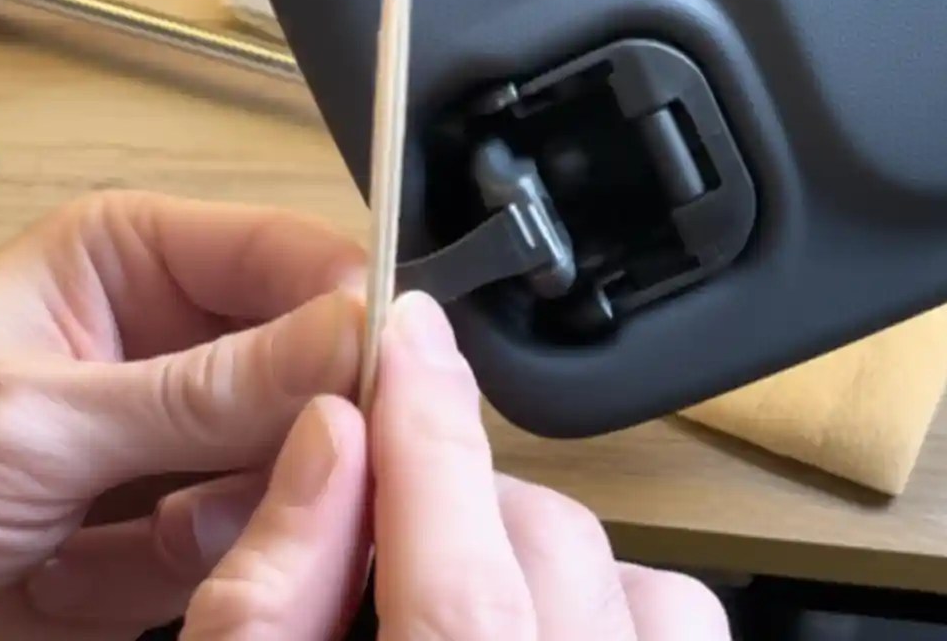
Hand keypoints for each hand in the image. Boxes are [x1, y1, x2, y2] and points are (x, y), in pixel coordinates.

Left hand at [0, 191, 366, 639]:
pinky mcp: (183, 527)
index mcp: (130, 261)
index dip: (344, 307)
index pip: (284, 257)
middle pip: (308, 361)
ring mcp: (182, 441)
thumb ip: (201, 390)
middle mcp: (172, 342)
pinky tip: (109, 573)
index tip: (381, 372)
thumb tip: (347, 337)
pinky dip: (210, 565)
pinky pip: (258, 534)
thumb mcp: (33, 421)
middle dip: (302, 426)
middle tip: (276, 475)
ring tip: (152, 537)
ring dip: (245, 507)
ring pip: (296, 456)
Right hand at [178, 292, 731, 639]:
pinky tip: (546, 622)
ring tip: (463, 589)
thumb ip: (266, 600)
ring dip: (548, 552)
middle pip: (550, 545)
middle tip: (386, 512)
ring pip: (643, 582)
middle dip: (461, 495)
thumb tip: (327, 449)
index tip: (404, 335)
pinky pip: (679, 624)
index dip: (428, 423)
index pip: (463, 563)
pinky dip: (617, 599)